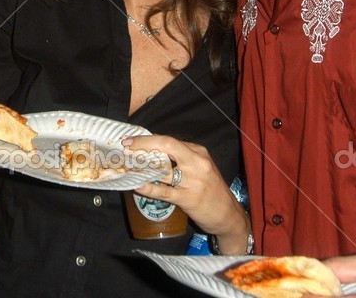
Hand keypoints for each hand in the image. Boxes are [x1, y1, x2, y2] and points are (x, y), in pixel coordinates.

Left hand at [124, 134, 248, 252]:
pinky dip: (149, 188)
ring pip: (163, 169)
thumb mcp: (201, 168)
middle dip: (144, 144)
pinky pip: (164, 191)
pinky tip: (137, 186)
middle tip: (126, 147)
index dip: (148, 139)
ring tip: (127, 166)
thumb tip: (153, 152)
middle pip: (167, 146)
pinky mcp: (188, 199)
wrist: (229, 216)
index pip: (169, 140)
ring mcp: (192, 181)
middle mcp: (197, 163)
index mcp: (198, 152)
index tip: (131, 140)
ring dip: (142, 167)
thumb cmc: (212, 190)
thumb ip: (182, 158)